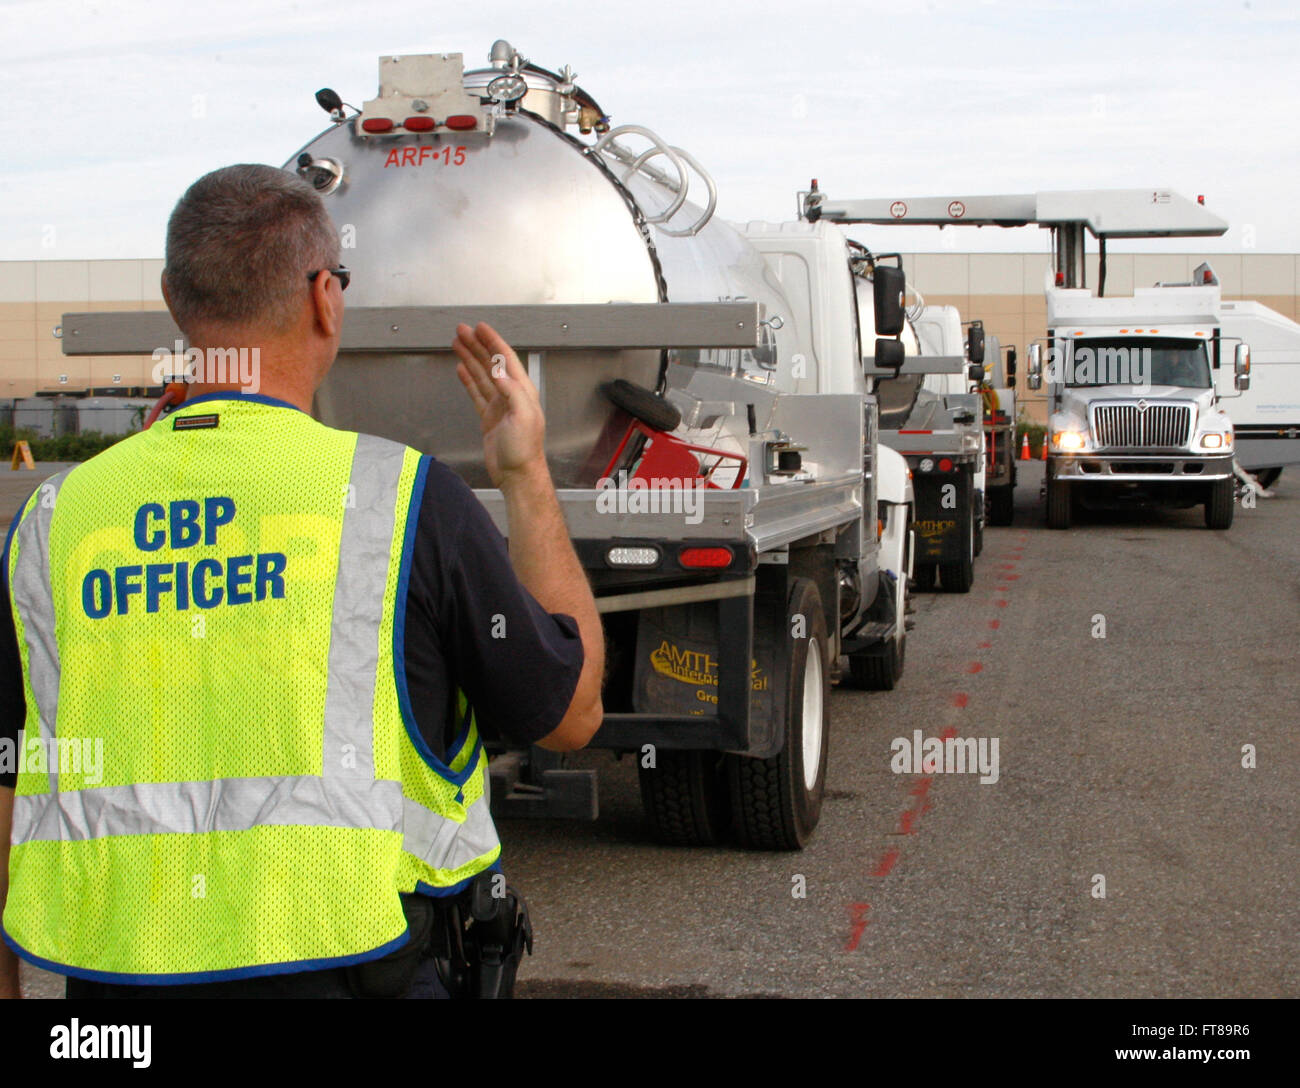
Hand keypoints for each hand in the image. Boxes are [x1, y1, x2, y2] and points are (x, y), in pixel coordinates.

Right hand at [452, 322, 546, 488]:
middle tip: (461, 330)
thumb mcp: (523, 416)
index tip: (480, 328)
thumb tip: (499, 370)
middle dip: (477, 345)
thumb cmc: (524, 450)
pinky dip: (468, 380)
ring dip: (470, 358)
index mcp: (522, 391)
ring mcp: (499, 406)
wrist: (517, 474)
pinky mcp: (489, 417)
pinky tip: (461, 369)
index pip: (506, 359)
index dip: (493, 341)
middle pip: (491, 363)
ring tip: (457, 343)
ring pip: (482, 375)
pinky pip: (476, 393)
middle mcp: (511, 395)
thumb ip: (512, 391)